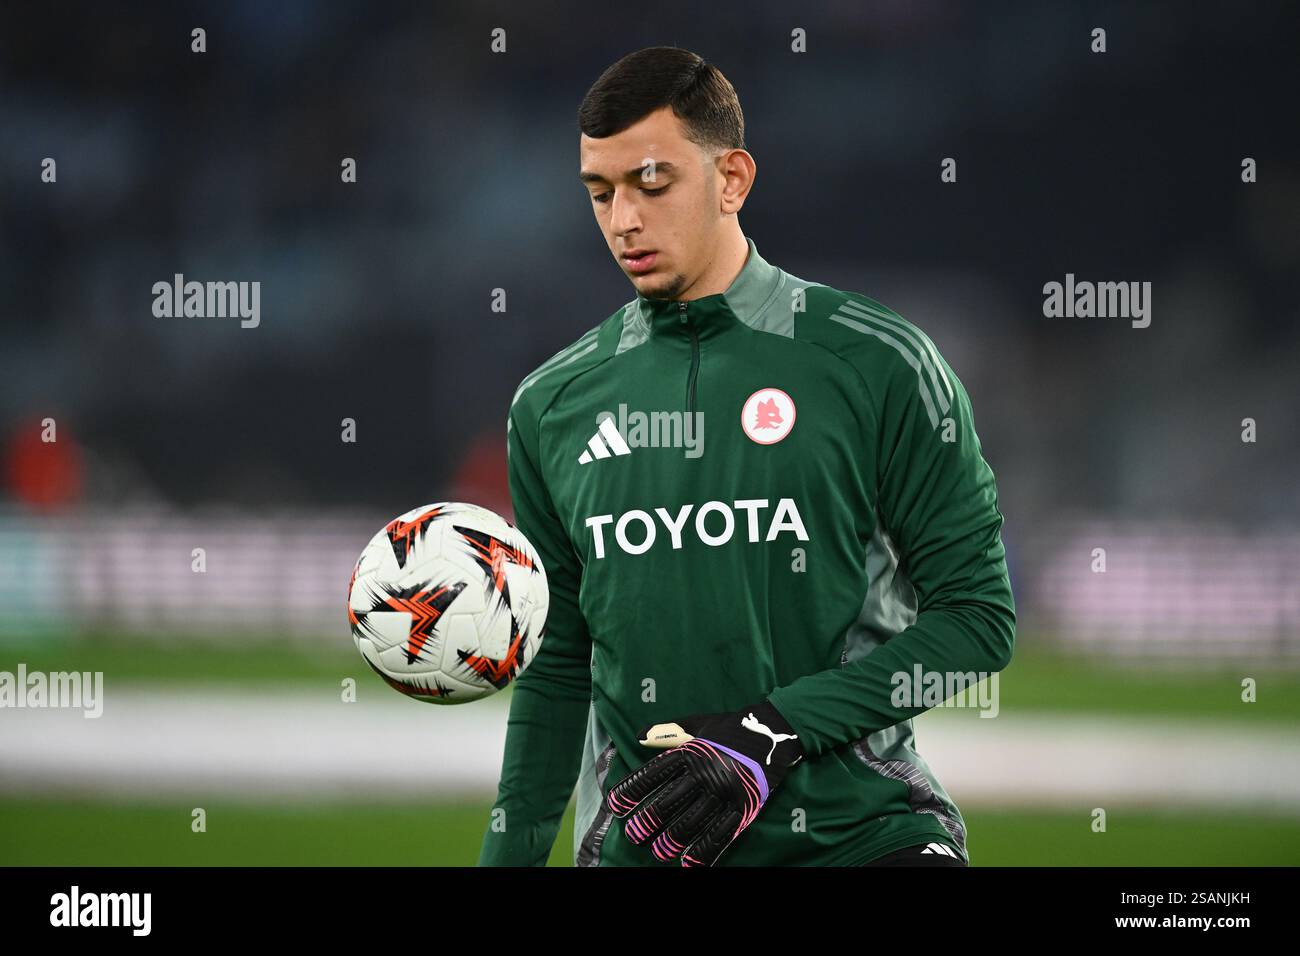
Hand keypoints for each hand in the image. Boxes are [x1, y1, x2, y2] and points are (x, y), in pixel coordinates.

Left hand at [605, 699, 803, 865]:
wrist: (775, 732)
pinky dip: (704, 852)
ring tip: (659, 852)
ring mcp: (725, 791)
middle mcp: (705, 772)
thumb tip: (638, 736)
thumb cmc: (730, 728)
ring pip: (692, 822)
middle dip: (648, 822)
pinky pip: (721, 834)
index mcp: (690, 752)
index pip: (654, 774)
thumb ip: (668, 732)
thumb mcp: (698, 724)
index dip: (632, 790)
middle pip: (669, 802)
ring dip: (672, 840)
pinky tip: (690, 864)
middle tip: (634, 836)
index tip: (617, 805)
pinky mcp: (743, 807)